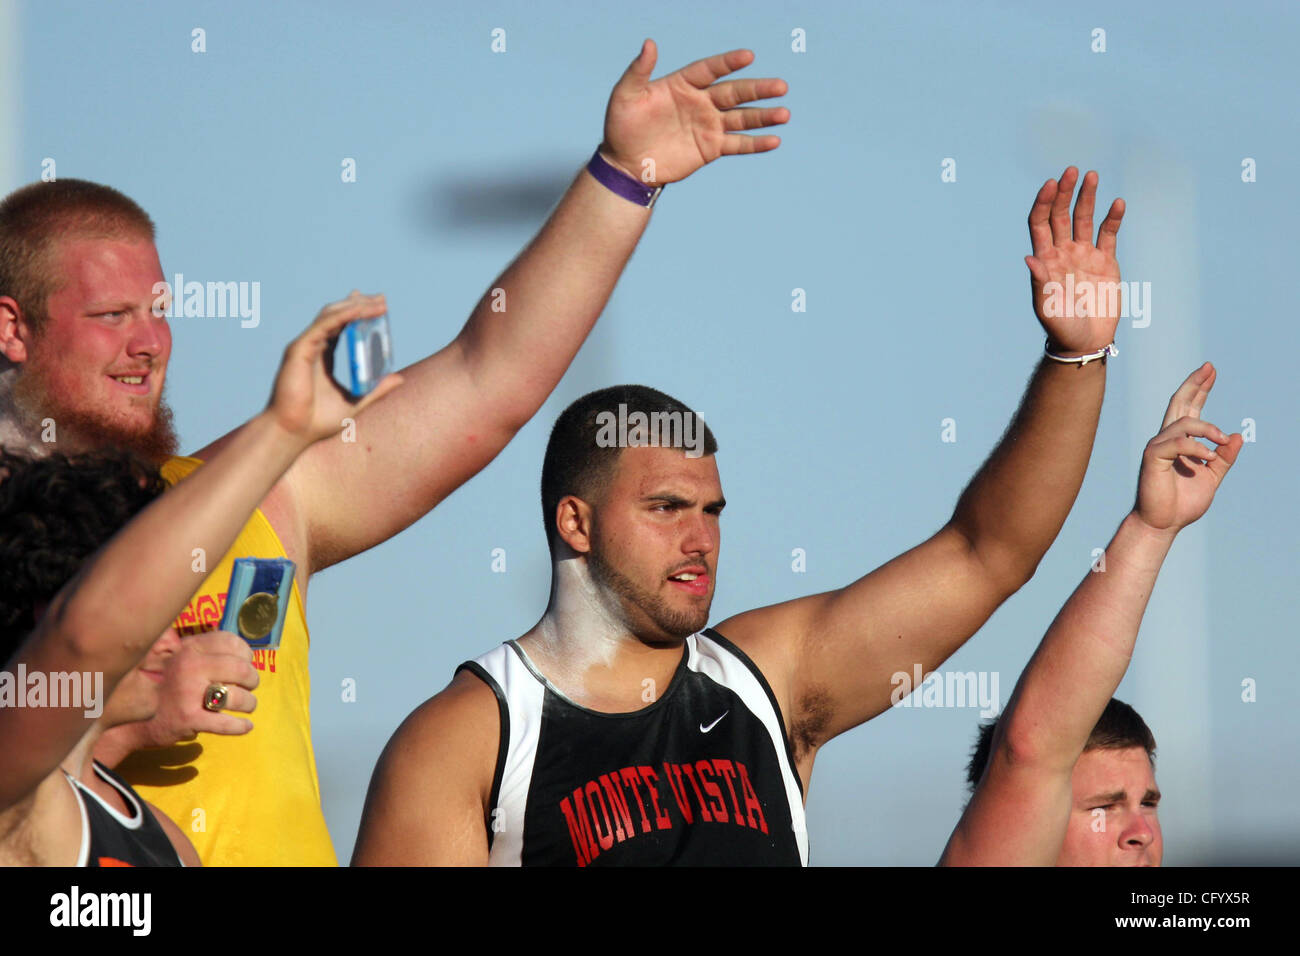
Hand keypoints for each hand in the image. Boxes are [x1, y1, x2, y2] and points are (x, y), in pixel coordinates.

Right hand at [131, 630, 260, 745]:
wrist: (130, 719)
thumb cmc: (166, 688)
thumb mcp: (180, 660)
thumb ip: (208, 653)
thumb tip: (248, 655)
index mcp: (189, 649)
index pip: (231, 643)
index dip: (246, 655)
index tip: (246, 665)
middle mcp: (189, 667)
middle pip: (241, 670)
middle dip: (252, 680)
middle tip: (250, 687)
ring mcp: (188, 693)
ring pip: (237, 697)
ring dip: (249, 703)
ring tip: (248, 705)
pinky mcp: (187, 719)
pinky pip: (226, 724)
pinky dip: (240, 726)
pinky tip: (246, 726)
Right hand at [266, 292, 403, 442]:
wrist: (294, 433)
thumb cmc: (317, 422)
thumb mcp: (356, 401)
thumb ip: (376, 389)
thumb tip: (400, 378)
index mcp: (322, 358)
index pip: (340, 328)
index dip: (356, 314)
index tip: (376, 306)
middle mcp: (312, 348)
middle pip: (336, 317)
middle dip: (359, 304)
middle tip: (382, 299)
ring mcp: (304, 347)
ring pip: (330, 316)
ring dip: (355, 307)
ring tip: (378, 303)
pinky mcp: (299, 349)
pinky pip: (324, 325)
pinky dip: (343, 316)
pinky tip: (360, 311)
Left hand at [599, 39, 788, 184]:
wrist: (625, 164)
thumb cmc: (622, 126)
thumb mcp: (625, 95)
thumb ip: (638, 70)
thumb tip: (649, 43)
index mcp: (682, 84)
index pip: (710, 70)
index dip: (728, 63)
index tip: (748, 56)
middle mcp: (700, 102)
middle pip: (734, 92)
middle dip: (757, 90)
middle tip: (781, 86)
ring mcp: (708, 125)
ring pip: (741, 118)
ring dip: (763, 116)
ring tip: (784, 113)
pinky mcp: (710, 148)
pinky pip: (737, 145)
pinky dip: (755, 143)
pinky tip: (774, 140)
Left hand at [1026, 167, 1124, 352]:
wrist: (1085, 342)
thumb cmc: (1061, 328)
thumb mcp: (1047, 307)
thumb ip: (1039, 282)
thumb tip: (1029, 258)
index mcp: (1045, 260)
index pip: (1041, 223)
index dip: (1044, 203)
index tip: (1051, 184)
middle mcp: (1063, 252)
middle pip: (1061, 215)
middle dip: (1065, 192)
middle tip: (1072, 171)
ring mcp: (1084, 254)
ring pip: (1084, 219)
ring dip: (1087, 197)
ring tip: (1092, 176)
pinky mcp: (1106, 261)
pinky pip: (1108, 234)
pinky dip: (1112, 219)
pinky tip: (1118, 203)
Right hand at [1135, 363, 1242, 531]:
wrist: (1164, 523)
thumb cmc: (1183, 502)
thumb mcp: (1212, 477)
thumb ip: (1224, 458)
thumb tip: (1236, 436)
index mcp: (1180, 442)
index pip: (1190, 409)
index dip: (1200, 389)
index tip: (1211, 372)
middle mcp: (1167, 439)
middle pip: (1179, 403)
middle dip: (1195, 385)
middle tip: (1209, 368)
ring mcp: (1158, 446)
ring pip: (1184, 423)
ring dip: (1208, 429)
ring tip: (1221, 440)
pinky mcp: (1153, 457)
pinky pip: (1178, 443)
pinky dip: (1197, 448)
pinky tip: (1208, 458)